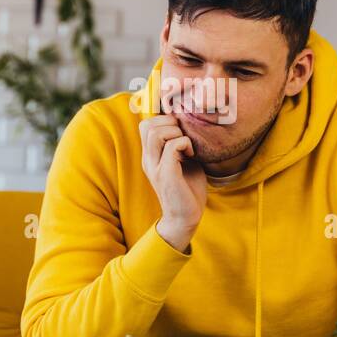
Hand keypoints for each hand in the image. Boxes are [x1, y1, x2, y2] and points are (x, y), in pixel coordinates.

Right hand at [139, 115, 206, 250]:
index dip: (164, 119)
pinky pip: (172, 146)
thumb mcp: (182, 160)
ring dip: (177, 133)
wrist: (185, 217)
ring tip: (187, 146)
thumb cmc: (188, 188)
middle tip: (184, 136)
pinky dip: (185, 144)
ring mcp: (155, 167)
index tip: (181, 130)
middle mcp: (148, 159)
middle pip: (147, 124)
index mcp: (150, 155)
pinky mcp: (166, 175)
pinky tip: (191, 155)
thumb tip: (189, 123)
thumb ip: (179, 144)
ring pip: (157, 133)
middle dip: (170, 123)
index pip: (145, 124)